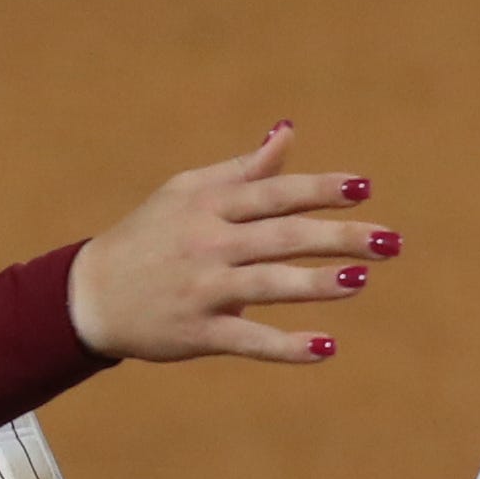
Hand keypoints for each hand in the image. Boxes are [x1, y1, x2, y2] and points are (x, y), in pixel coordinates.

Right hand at [63, 123, 397, 364]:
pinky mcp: (198, 333)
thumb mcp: (187, 192)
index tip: (364, 187)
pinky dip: (286, 346)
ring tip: (360, 280)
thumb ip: (243, 169)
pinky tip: (326, 347)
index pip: (275, 192)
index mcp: (209, 204)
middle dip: (337, 236)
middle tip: (390, 241)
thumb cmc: (148, 236)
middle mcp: (208, 242)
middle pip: (282, 236)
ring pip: (268, 284)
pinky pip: (248, 340)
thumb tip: (288, 131)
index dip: (320, 188)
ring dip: (316, 283)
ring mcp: (202, 288)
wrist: (89, 295)